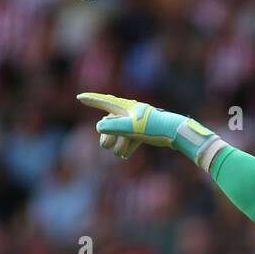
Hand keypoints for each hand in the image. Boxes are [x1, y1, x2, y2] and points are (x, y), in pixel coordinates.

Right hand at [77, 93, 217, 163]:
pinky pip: (131, 138)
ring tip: (120, 154)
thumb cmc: (153, 128)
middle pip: (111, 122)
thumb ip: (114, 127)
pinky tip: (126, 156)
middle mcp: (130, 112)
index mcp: (126, 107)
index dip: (91, 100)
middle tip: (105, 146)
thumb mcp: (131, 128)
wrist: (175, 133)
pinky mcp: (145, 131)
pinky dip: (128, 146)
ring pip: (121, 133)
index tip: (79, 97)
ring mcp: (138, 122)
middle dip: (107, 135)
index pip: (104, 102)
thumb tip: (99, 128)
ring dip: (119, 144)